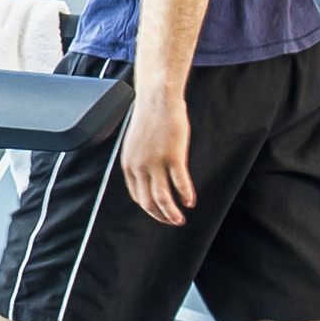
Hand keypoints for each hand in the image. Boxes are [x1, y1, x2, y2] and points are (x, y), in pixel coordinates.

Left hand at [117, 88, 196, 225]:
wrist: (157, 99)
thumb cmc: (150, 119)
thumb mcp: (137, 144)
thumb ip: (140, 162)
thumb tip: (150, 179)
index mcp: (129, 165)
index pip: (137, 196)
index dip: (150, 208)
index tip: (160, 213)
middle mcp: (139, 167)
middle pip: (148, 202)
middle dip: (161, 216)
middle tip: (172, 221)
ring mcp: (155, 162)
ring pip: (163, 198)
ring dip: (172, 213)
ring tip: (180, 219)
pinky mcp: (173, 156)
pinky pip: (180, 184)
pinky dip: (185, 196)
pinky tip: (190, 201)